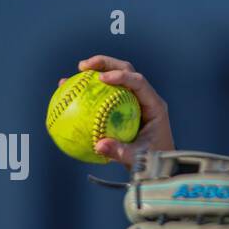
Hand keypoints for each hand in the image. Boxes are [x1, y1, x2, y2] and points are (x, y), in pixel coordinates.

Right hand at [57, 55, 174, 169]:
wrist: (156, 164)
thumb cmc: (151, 161)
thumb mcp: (138, 159)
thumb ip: (121, 152)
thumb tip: (99, 145)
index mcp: (154, 106)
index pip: (139, 82)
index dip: (121, 76)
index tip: (101, 78)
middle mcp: (145, 98)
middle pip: (127, 70)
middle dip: (106, 63)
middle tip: (84, 66)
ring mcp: (134, 100)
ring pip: (117, 77)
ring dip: (98, 70)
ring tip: (78, 71)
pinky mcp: (123, 105)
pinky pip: (107, 93)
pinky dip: (92, 89)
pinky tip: (72, 89)